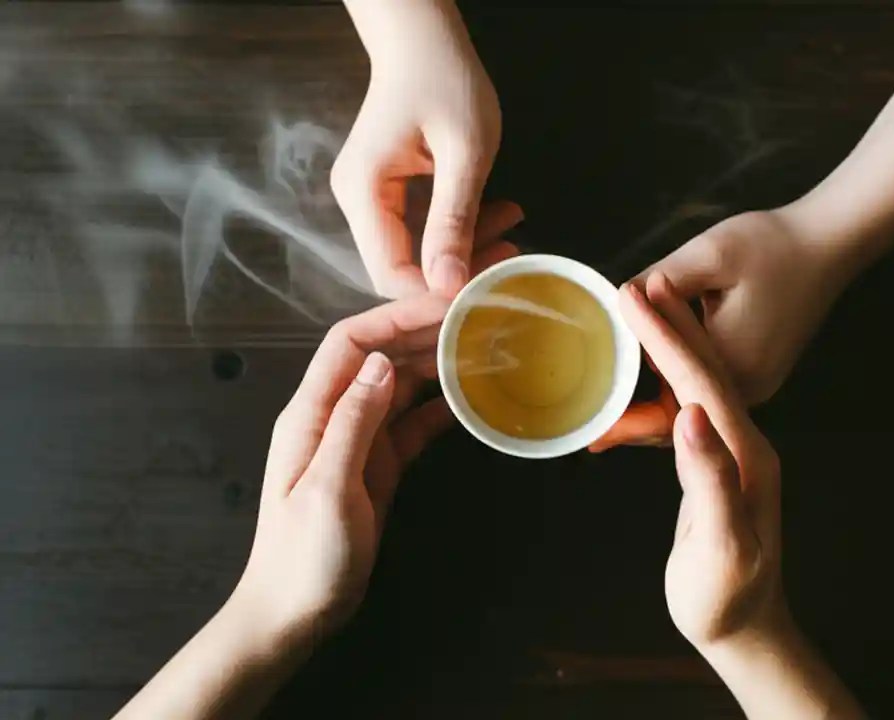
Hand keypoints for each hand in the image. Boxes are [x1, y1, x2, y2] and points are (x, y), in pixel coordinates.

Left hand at [231, 223, 518, 640]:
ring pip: (399, 386)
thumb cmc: (304, 557)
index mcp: (311, 414)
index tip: (442, 303)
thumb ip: (353, 423)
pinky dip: (440, 407)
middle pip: (379, 356)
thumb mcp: (329, 488)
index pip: (350, 343)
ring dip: (435, 364)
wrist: (292, 614)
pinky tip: (471, 397)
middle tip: (475, 319)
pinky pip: (412, 424)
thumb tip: (382, 363)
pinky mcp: (378, 466)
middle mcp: (333, 417)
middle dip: (422, 331)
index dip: (393, 316)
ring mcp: (357, 441)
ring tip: (481, 348)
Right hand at [334, 0, 502, 298]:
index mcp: (363, 192)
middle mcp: (355, 201)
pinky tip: (497, 215)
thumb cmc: (445, 81)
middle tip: (511, 252)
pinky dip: (459, 228)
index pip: (390, 275)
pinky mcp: (388, 193)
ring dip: (466, 247)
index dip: (435, 293)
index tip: (486, 287)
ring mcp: (369, 198)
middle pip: (401, 268)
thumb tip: (449, 286)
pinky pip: (421, 230)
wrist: (425, 40)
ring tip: (514, 227)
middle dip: (457, 270)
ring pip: (416, 251)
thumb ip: (455, 219)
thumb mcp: (464, 152)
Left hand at [593, 207, 847, 449]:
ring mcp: (758, 383)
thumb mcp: (708, 255)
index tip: (595, 435)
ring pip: (698, 408)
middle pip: (682, 418)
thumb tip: (618, 300)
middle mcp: (749, 387)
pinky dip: (681, 392)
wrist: (831, 243)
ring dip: (658, 408)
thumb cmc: (773, 244)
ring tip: (613, 417)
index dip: (629, 422)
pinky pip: (712, 394)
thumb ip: (658, 281)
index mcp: (734, 366)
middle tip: (594, 435)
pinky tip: (653, 386)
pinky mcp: (761, 372)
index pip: (671, 406)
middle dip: (638, 423)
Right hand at [619, 274, 864, 719]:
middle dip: (669, 326)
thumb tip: (691, 417)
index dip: (669, 338)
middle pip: (703, 373)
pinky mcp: (718, 469)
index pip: (702, 382)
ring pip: (697, 386)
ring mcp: (733, 456)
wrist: (746, 630)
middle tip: (632, 284)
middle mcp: (745, 446)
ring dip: (668, 347)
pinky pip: (689, 410)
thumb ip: (710, 480)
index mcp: (747, 455)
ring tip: (639, 312)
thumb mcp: (721, 544)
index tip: (636, 297)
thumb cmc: (726, 597)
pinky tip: (646, 374)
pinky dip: (664, 382)